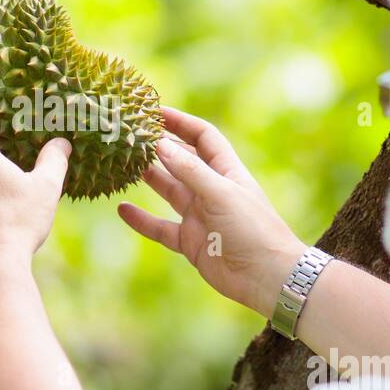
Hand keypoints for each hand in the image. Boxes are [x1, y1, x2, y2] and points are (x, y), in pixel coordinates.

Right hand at [118, 107, 303, 316]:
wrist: (267, 278)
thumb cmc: (253, 230)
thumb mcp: (221, 194)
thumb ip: (190, 171)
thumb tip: (160, 144)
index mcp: (226, 171)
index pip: (202, 137)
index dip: (180, 122)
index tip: (153, 111)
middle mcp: (211, 190)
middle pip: (181, 161)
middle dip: (158, 147)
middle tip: (130, 135)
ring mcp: (200, 216)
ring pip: (168, 190)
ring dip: (149, 177)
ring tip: (122, 164)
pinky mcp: (190, 242)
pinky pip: (161, 227)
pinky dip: (142, 220)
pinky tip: (122, 209)